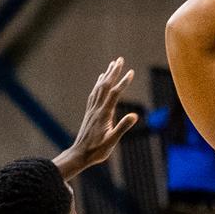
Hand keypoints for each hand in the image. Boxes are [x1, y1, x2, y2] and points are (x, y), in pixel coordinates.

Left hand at [55, 58, 139, 176]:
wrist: (79, 155)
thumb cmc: (97, 151)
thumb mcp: (112, 141)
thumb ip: (122, 128)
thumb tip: (135, 116)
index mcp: (104, 114)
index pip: (115, 94)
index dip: (123, 82)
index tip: (131, 72)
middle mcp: (97, 109)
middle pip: (105, 86)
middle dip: (113, 72)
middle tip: (120, 59)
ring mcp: (92, 110)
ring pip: (99, 88)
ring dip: (106, 75)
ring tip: (112, 65)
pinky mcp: (90, 113)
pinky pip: (94, 94)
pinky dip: (98, 84)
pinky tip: (100, 81)